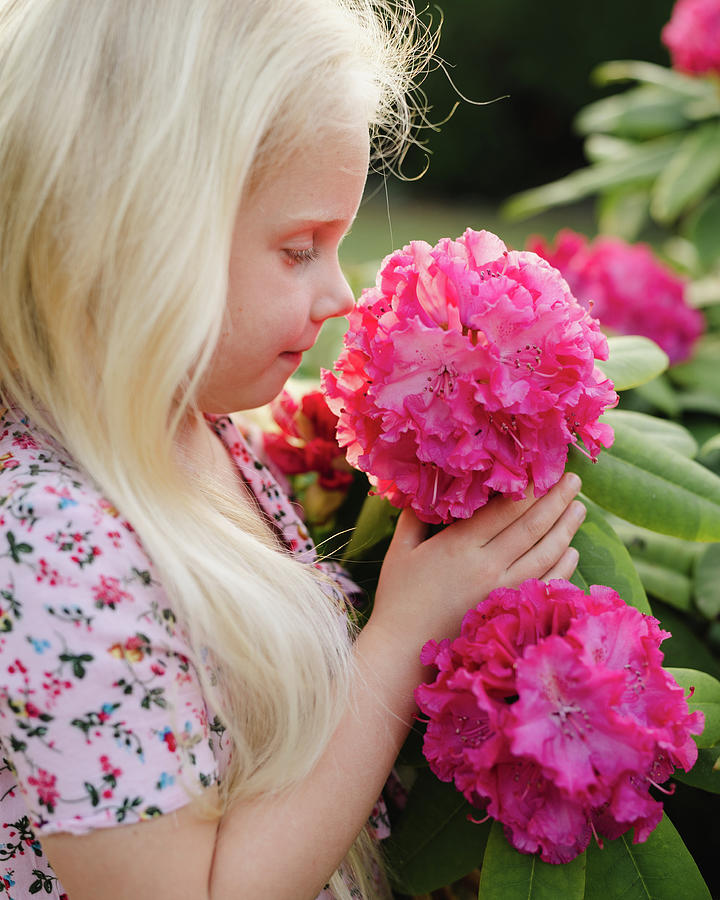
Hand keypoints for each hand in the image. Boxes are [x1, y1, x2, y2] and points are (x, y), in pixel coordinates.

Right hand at [372, 472, 584, 646]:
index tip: (544, 469)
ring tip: (579, 509)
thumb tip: (428, 489)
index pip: (505, 508)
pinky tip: (571, 551)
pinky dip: (564, 567)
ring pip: (545, 553)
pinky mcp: (509, 612)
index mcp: (459, 545)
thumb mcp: (400, 551)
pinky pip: (546, 585)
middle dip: (557, 500)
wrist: (403, 652)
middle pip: (531, 525)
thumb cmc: (397, 600)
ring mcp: (502, 590)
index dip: (528, 487)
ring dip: (566, 529)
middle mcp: (486, 565)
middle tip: (574, 481)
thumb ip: (415, 518)